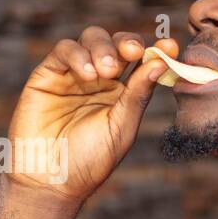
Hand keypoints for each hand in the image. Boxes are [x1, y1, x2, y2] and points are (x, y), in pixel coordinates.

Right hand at [5, 27, 178, 203]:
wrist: (49, 180)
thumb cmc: (89, 160)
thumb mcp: (121, 128)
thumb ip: (137, 95)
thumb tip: (161, 63)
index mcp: (122, 92)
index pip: (141, 62)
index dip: (156, 50)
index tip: (170, 47)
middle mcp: (99, 79)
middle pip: (117, 43)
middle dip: (128, 43)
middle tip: (133, 54)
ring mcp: (73, 74)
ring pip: (92, 38)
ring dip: (103, 48)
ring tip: (105, 71)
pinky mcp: (47, 74)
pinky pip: (64, 50)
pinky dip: (77, 55)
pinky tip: (86, 75)